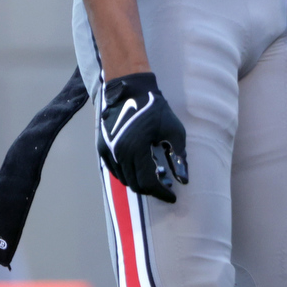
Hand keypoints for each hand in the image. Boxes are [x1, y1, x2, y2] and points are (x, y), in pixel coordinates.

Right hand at [96, 72, 188, 202]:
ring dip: (140, 182)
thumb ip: (179, 157)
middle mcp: (119, 153)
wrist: (129, 90)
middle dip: (152, 190)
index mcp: (136, 149)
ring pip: (124, 179)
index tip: (173, 196)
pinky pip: (115, 170)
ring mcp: (107, 151)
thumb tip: (184, 181)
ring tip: (154, 176)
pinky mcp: (102, 147)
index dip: (162, 193)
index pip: (148, 183)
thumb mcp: (174, 131)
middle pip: (135, 184)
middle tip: (165, 187)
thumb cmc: (154, 109)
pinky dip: (127, 175)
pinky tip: (139, 168)